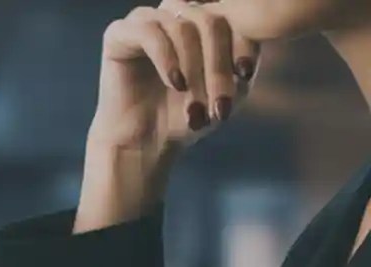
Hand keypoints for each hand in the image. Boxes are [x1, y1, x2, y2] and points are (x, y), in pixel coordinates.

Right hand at [76, 0, 261, 231]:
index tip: (245, 74)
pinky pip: (151, 33)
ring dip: (194, 69)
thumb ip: (243, 60)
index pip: (233, 15)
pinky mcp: (119, 33)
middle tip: (219, 105)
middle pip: (211, 20)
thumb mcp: (229, 89)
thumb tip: (257, 35)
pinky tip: (175, 84)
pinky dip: (167, 59)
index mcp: (202, 18)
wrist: (143, 143)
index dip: (243, 43)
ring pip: (184, 26)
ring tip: (194, 106)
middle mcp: (175, 12)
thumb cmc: (186, 116)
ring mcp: (146, 20)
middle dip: (218, 65)